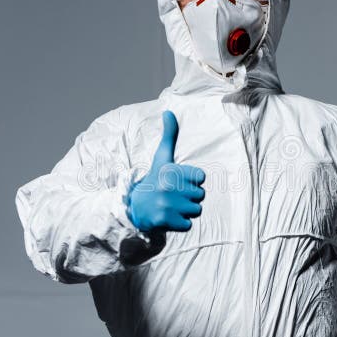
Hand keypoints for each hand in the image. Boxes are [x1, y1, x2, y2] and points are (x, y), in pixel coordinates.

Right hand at [127, 110, 205, 231]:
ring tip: (172, 205)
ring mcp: (167, 205)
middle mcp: (169, 187)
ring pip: (196, 210)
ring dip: (186, 210)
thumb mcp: (161, 157)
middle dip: (189, 197)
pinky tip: (169, 216)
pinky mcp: (166, 221)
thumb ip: (169, 136)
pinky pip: (188, 224)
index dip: (192, 181)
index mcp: (172, 171)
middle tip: (173, 195)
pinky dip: (180, 223)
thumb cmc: (154, 179)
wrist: (134, 206)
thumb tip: (169, 112)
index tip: (179, 181)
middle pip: (200, 195)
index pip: (202, 178)